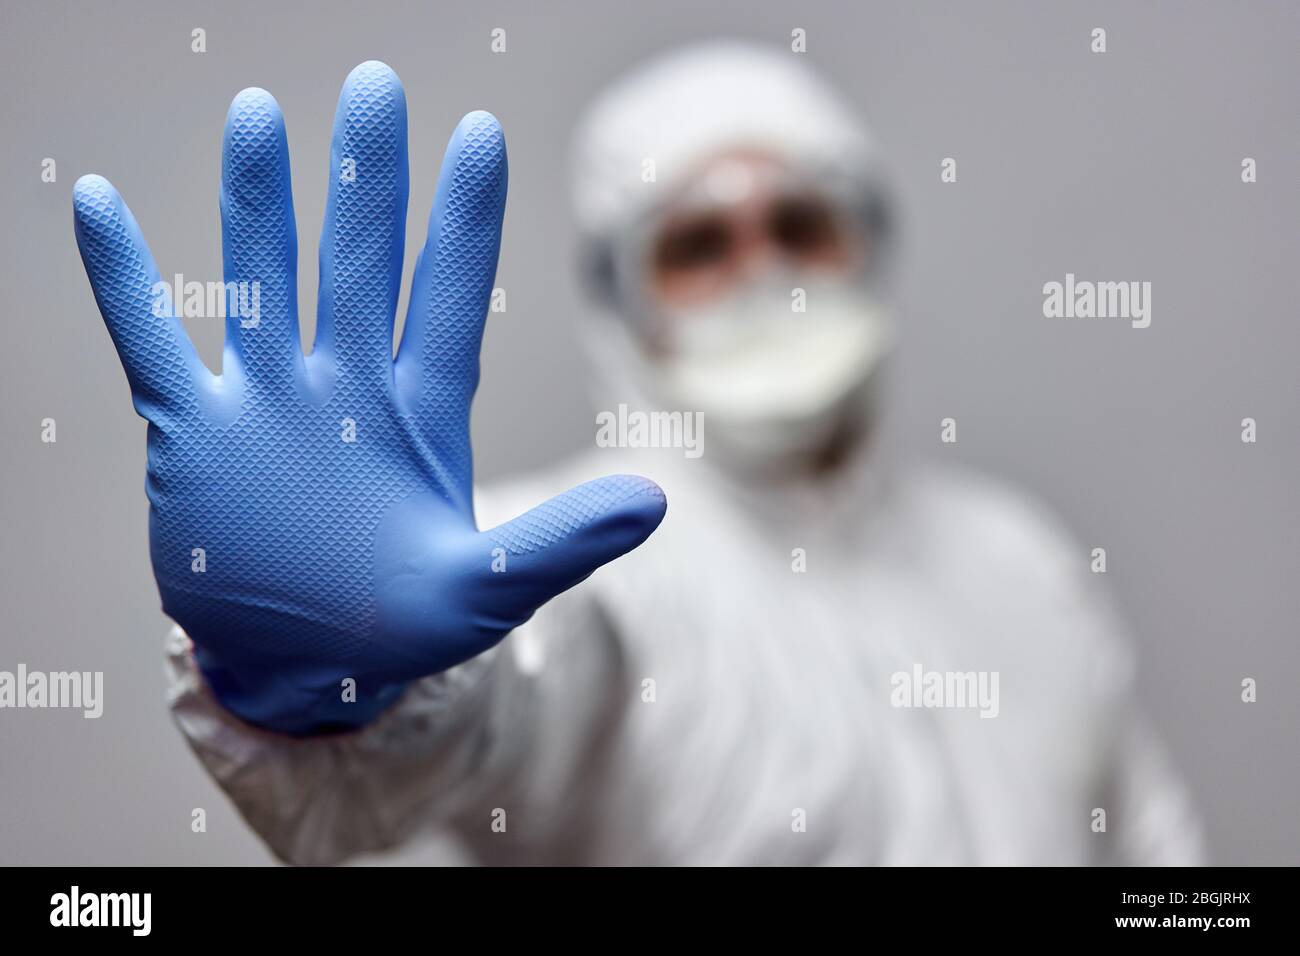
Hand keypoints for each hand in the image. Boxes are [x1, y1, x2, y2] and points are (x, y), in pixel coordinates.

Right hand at [73, 61, 665, 734]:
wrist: (302, 666)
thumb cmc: (401, 627)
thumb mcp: (488, 590)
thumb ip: (561, 542)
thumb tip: (655, 501)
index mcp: (421, 415)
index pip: (449, 297)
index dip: (464, 220)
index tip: (481, 137)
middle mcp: (346, 388)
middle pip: (359, 263)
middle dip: (368, 179)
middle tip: (376, 86)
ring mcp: (269, 403)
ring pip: (262, 280)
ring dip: (257, 202)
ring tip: (257, 113)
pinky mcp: (196, 432)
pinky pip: (150, 340)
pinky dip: (124, 279)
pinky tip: (95, 202)